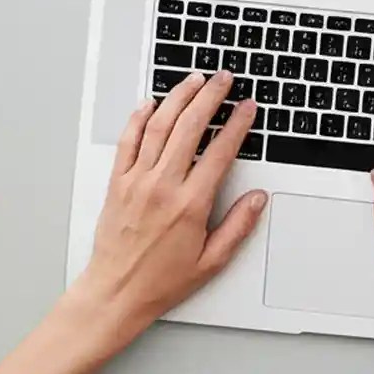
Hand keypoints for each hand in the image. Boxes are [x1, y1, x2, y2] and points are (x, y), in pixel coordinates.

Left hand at [72, 70, 267, 343]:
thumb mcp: (212, 261)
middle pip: (189, 127)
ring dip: (178, 98)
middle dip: (210, 97)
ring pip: (158, 126)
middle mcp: (162, 186)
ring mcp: (137, 182)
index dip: (237, 124)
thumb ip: (238, 226)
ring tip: (193, 81)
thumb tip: (257, 198)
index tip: (247, 108)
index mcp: (190, 204)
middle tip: (223, 79)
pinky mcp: (117, 184)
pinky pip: (128, 142)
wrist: (115, 293)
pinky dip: (139, 118)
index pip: (220, 151)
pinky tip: (150, 104)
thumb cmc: (161, 281)